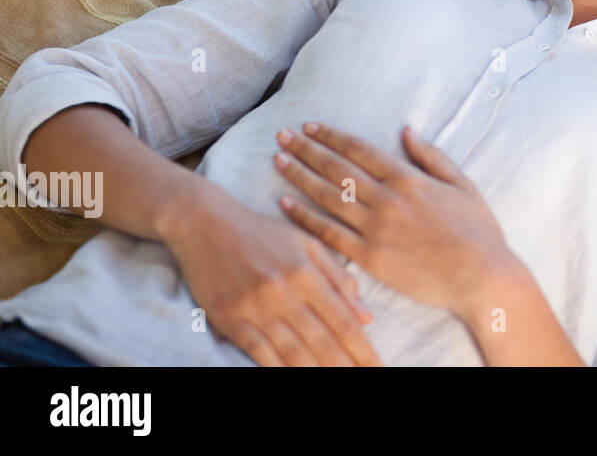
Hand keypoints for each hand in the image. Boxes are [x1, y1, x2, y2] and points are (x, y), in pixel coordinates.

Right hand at [163, 187, 381, 366]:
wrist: (204, 224)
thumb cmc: (263, 231)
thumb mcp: (307, 243)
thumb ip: (339, 277)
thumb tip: (368, 316)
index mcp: (307, 274)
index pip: (343, 321)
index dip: (363, 349)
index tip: (380, 367)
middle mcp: (283, 294)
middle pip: (321, 342)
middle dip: (346, 367)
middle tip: (368, 380)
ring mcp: (255, 310)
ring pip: (292, 352)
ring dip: (317, 373)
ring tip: (338, 386)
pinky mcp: (229, 320)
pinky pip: (259, 353)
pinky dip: (278, 370)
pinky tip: (296, 378)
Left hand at [273, 123, 517, 319]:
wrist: (481, 276)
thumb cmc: (478, 230)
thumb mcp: (462, 184)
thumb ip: (432, 156)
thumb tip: (406, 130)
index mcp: (409, 179)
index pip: (360, 150)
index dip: (331, 136)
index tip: (310, 126)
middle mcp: (387, 200)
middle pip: (336, 168)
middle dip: (306, 149)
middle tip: (282, 136)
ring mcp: (375, 230)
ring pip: (327, 197)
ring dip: (299, 177)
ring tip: (278, 161)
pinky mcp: (369, 258)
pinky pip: (329, 234)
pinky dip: (305, 218)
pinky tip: (286, 204)